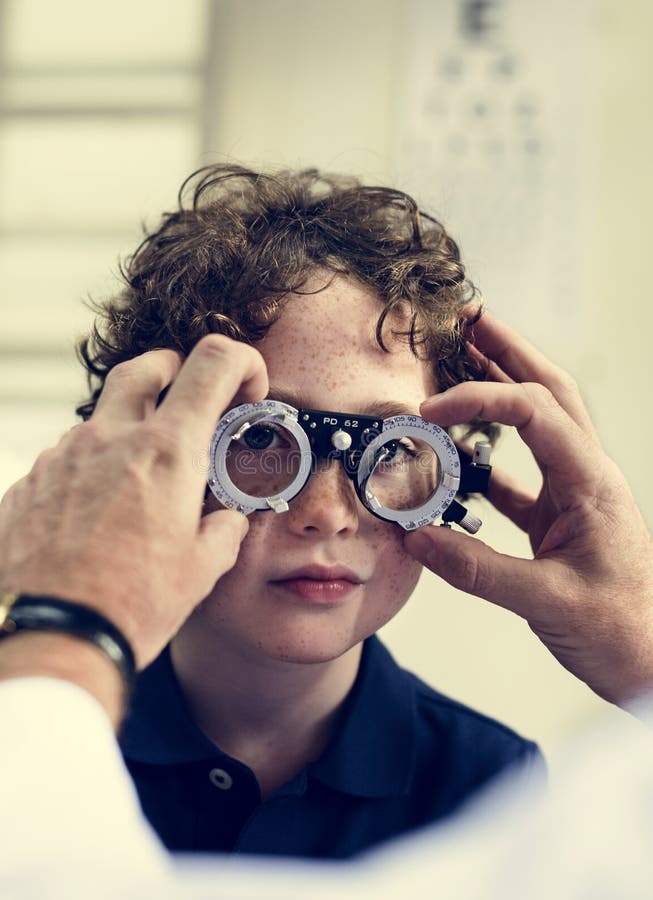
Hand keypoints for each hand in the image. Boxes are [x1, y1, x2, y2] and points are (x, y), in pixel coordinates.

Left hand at [0, 335, 267, 668]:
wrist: (52, 640)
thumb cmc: (131, 606)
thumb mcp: (202, 570)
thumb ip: (224, 530)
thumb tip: (228, 520)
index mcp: (166, 452)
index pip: (211, 364)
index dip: (240, 361)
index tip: (247, 385)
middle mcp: (110, 440)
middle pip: (144, 368)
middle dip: (175, 369)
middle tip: (190, 396)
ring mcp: (62, 458)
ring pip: (102, 418)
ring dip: (129, 431)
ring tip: (142, 481)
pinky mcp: (30, 485)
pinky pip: (67, 459)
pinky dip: (92, 469)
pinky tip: (99, 515)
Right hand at [404, 312, 652, 706]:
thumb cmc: (622, 632)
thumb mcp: (548, 601)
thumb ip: (476, 569)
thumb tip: (415, 537)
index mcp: (591, 482)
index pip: (535, 412)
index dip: (479, 399)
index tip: (431, 408)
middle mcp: (586, 476)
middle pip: (549, 392)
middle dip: (508, 350)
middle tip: (468, 319)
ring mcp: (573, 496)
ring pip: (537, 425)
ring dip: (500, 391)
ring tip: (462, 364)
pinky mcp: (558, 521)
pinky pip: (518, 477)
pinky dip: (487, 460)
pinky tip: (458, 459)